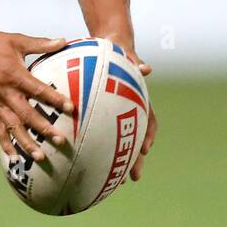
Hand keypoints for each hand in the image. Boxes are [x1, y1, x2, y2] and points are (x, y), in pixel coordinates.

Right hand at [0, 30, 72, 163]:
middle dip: (44, 128)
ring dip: (26, 143)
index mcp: (14, 75)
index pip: (38, 90)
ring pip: (12, 127)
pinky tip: (14, 157)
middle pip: (27, 114)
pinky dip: (5, 144)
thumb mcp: (16, 40)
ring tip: (40, 156)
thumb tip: (63, 41)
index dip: (55, 99)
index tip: (70, 108)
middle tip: (60, 140)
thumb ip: (40, 44)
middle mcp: (5, 92)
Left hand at [100, 34, 156, 181]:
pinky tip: (77, 162)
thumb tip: (147, 67)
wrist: (108, 44)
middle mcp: (129, 111)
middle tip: (130, 178)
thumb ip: (134, 60)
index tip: (145, 148)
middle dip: (133, 160)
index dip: (148, 135)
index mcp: (137, 98)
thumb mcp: (125, 52)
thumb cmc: (116, 48)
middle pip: (134, 140)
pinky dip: (90, 148)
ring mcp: (115, 115)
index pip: (148, 120)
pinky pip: (95, 133)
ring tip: (110, 182)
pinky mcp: (99, 115)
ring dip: (116, 162)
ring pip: (117, 143)